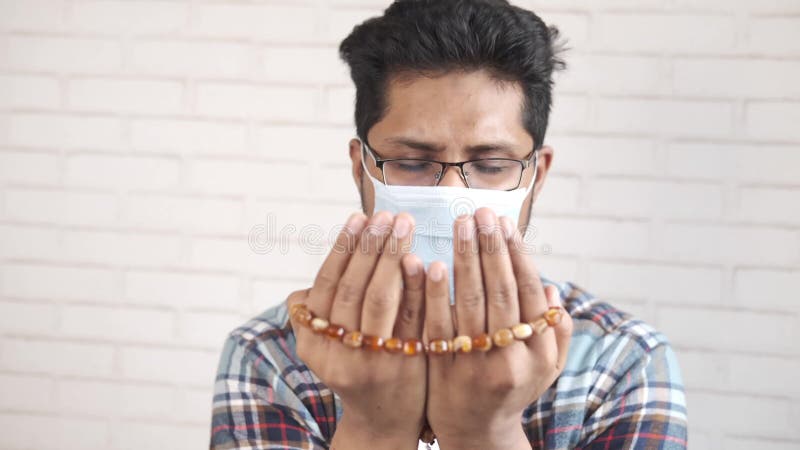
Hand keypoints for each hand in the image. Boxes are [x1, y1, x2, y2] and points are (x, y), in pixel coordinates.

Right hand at [287, 211, 427, 448]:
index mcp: (314, 341)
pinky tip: (425, 259)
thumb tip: (334, 255)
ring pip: (380, 299)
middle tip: (387, 214)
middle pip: (353, 288)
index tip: (359, 216)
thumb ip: (325, 304)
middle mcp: (338, 352)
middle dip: (371, 246)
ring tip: (405, 224)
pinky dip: (417, 286)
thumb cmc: (356, 365)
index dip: (342, 248)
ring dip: (393, 256)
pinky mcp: (405, 365)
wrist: (382, 421)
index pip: (326, 285)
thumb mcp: (328, 341)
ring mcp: (372, 360)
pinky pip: (411, 318)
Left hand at [424, 208, 572, 449]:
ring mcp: (476, 364)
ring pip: (472, 303)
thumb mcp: (547, 367)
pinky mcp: (443, 368)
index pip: (528, 292)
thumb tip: (550, 288)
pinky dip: (435, 294)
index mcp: (539, 350)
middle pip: (501, 291)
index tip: (506, 223)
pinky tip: (432, 264)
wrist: (478, 432)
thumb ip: (555, 330)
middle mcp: (511, 357)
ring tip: (461, 224)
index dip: (517, 254)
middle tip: (481, 211)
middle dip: (491, 247)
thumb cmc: (513, 388)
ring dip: (465, 258)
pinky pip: (439, 325)